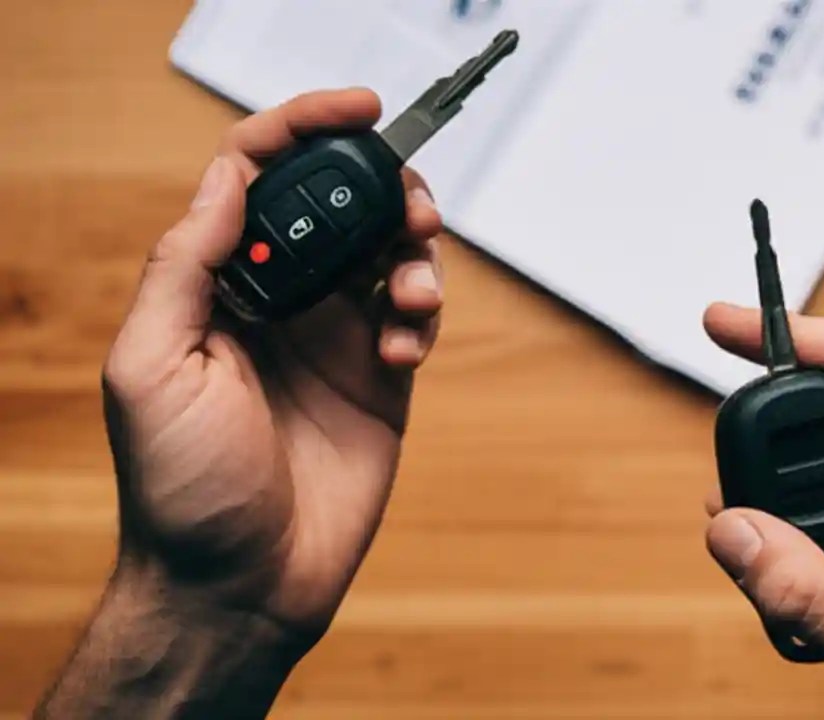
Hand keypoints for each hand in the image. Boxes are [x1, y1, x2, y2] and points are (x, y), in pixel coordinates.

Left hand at [103, 88, 442, 638]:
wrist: (240, 583)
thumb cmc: (181, 488)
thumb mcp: (151, 366)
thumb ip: (187, 265)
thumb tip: (227, 178)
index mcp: (221, 285)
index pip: (260, 177)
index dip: (305, 127)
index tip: (359, 109)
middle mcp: (281, 300)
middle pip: (343, 204)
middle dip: (386, 188)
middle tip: (412, 207)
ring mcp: (335, 338)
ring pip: (391, 253)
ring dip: (415, 254)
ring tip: (410, 293)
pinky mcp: (381, 379)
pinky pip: (417, 319)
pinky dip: (424, 319)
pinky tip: (402, 355)